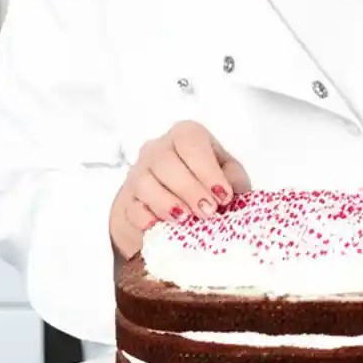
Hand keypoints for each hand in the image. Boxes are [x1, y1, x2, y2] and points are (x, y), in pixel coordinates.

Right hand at [109, 120, 249, 256]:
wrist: (174, 195)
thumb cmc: (205, 178)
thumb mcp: (226, 171)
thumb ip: (233, 177)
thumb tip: (233, 190)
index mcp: (185, 135)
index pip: (191, 143)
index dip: (208, 170)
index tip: (224, 196)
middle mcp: (158, 148)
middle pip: (165, 162)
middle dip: (189, 190)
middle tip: (208, 212)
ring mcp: (138, 171)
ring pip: (144, 183)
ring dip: (166, 203)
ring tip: (185, 219)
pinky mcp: (128, 197)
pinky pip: (132, 206)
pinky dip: (146, 218)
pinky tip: (161, 227)